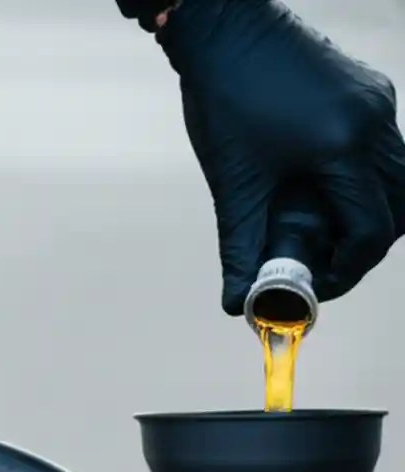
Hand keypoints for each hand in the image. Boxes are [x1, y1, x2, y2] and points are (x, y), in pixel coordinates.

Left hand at [158, 0, 404, 314]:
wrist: (223, 31)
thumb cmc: (223, 99)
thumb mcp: (232, 182)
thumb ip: (239, 246)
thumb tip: (234, 301)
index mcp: (342, 148)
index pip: (370, 230)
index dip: (347, 269)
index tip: (317, 284)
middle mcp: (374, 124)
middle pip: (396, 209)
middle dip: (364, 245)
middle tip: (324, 264)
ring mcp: (379, 104)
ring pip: (397, 179)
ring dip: (368, 212)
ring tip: (321, 231)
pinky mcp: (372, 91)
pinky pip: (385, 147)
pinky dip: (363, 178)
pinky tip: (321, 187)